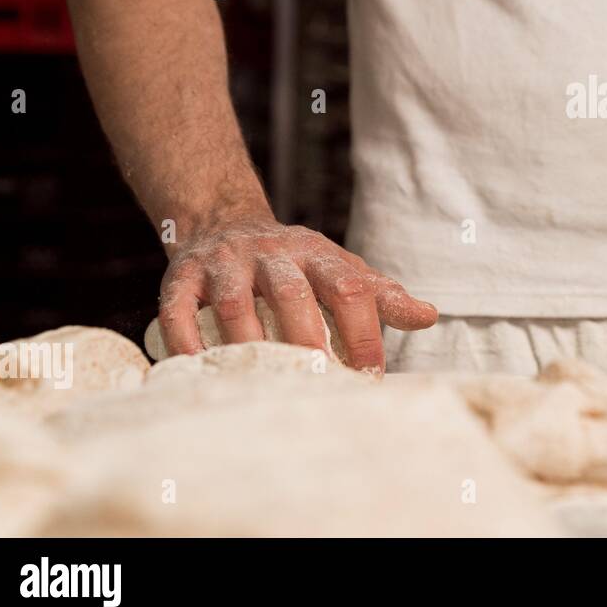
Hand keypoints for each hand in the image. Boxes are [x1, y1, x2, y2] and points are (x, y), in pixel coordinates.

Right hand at [158, 213, 437, 369]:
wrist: (223, 222)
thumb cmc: (294, 262)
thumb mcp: (339, 268)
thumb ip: (381, 295)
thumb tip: (428, 316)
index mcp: (317, 254)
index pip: (349, 288)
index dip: (363, 332)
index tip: (370, 375)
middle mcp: (272, 253)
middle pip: (292, 295)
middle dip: (308, 339)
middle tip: (320, 382)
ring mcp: (225, 264)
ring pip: (235, 303)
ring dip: (249, 344)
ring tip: (263, 384)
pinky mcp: (182, 277)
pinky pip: (178, 309)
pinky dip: (185, 341)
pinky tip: (199, 370)